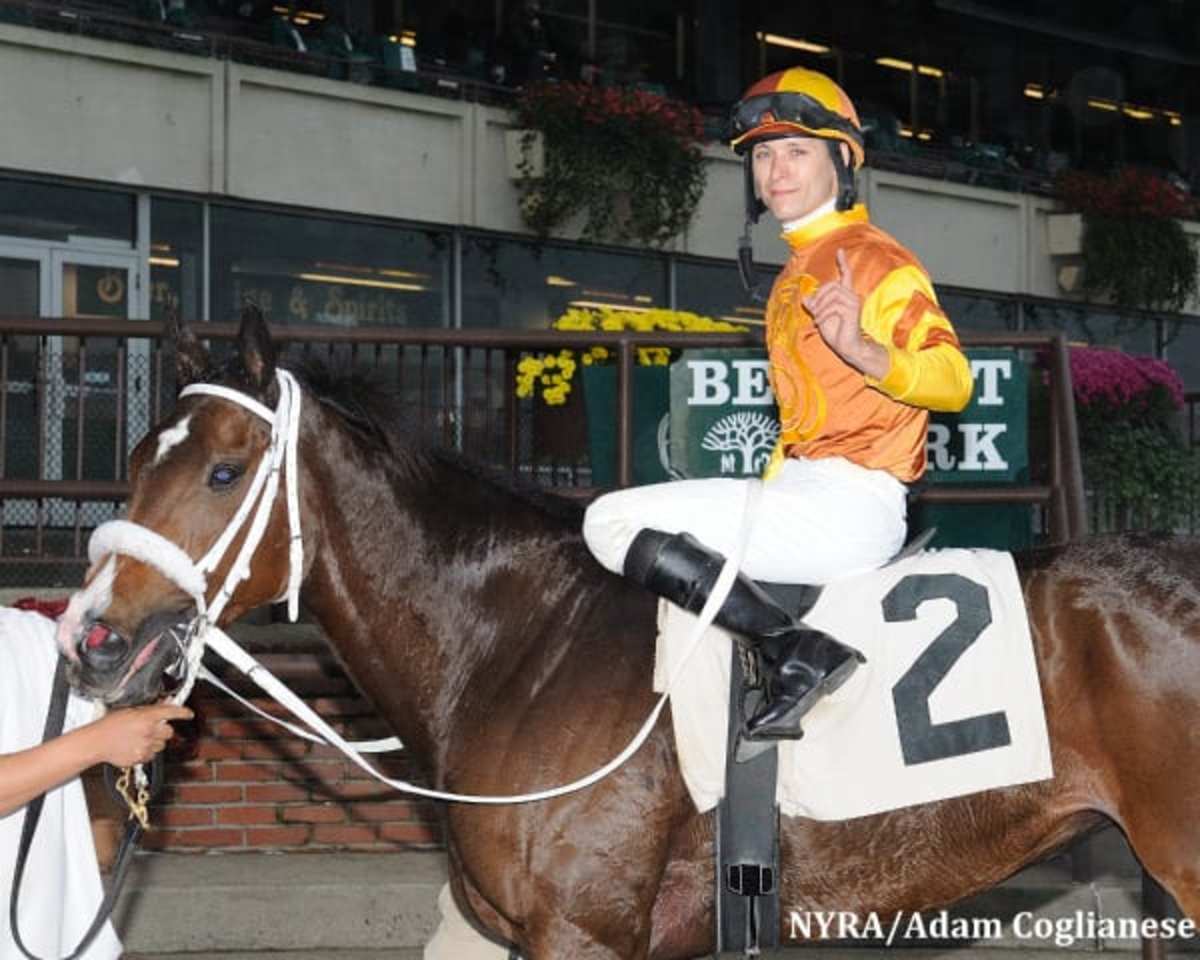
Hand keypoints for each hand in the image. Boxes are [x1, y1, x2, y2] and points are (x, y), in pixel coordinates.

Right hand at [92, 703, 192, 767]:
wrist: (95, 742)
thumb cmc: (109, 725)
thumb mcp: (129, 710)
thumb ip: (149, 709)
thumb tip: (164, 703)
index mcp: (146, 717)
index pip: (172, 712)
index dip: (183, 713)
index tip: (189, 714)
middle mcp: (148, 731)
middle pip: (169, 732)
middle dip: (164, 730)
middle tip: (153, 729)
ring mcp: (146, 745)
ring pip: (162, 745)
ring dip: (155, 741)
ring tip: (140, 738)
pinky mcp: (141, 757)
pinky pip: (152, 755)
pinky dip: (147, 752)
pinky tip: (135, 746)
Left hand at [802, 249, 887, 376]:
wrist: (848, 347)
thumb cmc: (837, 333)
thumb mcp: (822, 316)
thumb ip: (815, 306)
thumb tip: (805, 297)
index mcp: (846, 296)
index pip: (846, 275)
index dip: (842, 263)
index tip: (839, 251)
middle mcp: (852, 296)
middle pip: (831, 285)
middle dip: (818, 297)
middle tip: (814, 312)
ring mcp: (853, 303)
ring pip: (831, 295)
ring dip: (820, 307)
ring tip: (817, 319)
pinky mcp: (852, 312)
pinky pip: (833, 306)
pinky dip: (823, 315)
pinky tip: (819, 323)